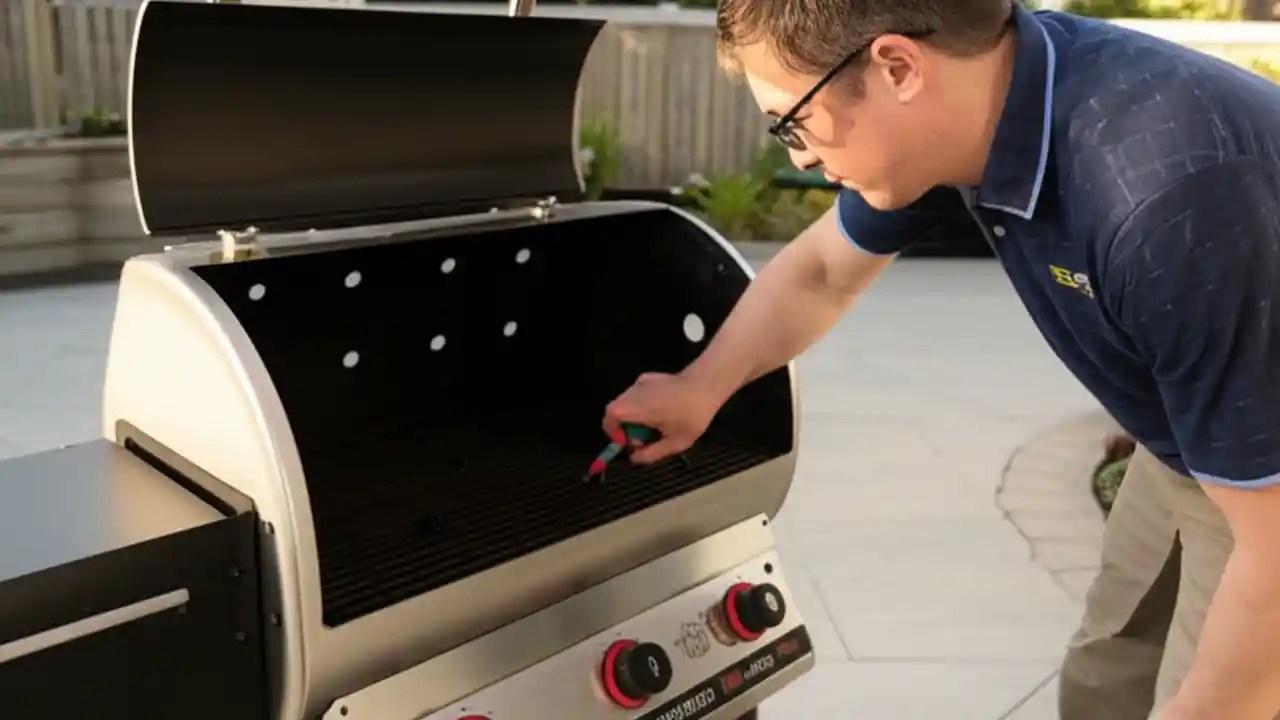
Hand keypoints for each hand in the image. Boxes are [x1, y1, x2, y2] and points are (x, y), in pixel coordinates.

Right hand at [602, 371, 724, 463]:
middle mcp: (633, 393)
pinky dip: (642, 405)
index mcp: (636, 409)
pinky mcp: (649, 377)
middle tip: (644, 438)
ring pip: (626, 403)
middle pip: (616, 411)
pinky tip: (662, 409)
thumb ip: (651, 454)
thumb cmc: (692, 415)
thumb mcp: (675, 443)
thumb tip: (634, 458)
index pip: (609, 418)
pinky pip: (637, 394)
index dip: (613, 432)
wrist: (707, 384)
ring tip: (655, 425)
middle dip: (625, 428)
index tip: (630, 443)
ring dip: (634, 417)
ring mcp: (640, 382)